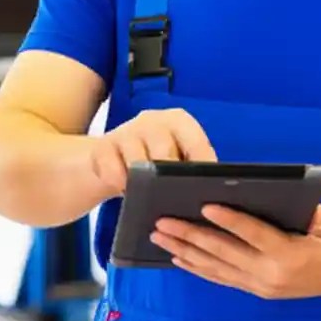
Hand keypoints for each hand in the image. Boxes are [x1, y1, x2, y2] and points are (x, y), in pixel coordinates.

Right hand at [90, 109, 216, 194]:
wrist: (112, 157)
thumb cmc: (155, 161)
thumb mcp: (177, 157)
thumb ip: (195, 169)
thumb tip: (217, 196)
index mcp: (180, 122)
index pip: (197, 145)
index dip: (203, 171)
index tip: (205, 194)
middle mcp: (154, 120)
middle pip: (165, 153)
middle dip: (169, 181)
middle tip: (172, 200)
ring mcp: (126, 130)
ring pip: (137, 162)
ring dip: (142, 185)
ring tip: (147, 199)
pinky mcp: (103, 145)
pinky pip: (111, 170)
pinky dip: (118, 184)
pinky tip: (124, 191)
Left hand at [150, 204, 320, 299]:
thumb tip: (311, 212)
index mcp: (291, 254)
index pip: (253, 234)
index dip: (229, 220)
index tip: (204, 205)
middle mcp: (272, 274)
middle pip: (224, 252)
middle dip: (190, 235)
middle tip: (163, 221)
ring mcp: (263, 285)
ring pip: (217, 268)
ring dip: (186, 252)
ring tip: (160, 237)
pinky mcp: (259, 290)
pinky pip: (222, 278)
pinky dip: (199, 268)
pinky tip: (179, 258)